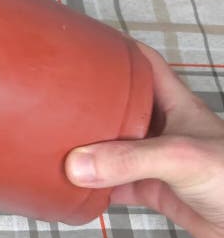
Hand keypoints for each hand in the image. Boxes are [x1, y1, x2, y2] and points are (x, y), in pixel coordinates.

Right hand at [65, 42, 223, 237]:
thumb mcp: (182, 158)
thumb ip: (130, 159)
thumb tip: (77, 164)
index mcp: (175, 105)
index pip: (143, 64)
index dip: (115, 50)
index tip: (83, 45)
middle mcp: (163, 130)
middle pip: (119, 105)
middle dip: (90, 102)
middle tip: (57, 97)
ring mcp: (157, 161)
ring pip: (113, 147)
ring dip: (88, 147)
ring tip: (55, 139)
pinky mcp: (155, 191)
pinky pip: (115, 185)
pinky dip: (94, 187)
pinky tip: (76, 186)